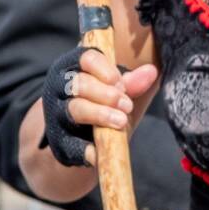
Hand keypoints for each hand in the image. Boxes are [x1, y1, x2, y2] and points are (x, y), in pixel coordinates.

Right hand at [40, 45, 158, 168]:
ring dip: (100, 114)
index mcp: (76, 66)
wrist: (83, 138)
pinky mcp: (58, 139)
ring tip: (121, 121)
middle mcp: (61, 87)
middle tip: (127, 105)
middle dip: (106, 94)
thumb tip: (152, 71)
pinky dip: (85, 148)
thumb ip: (132, 82)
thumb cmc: (105, 103)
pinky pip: (70, 143)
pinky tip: (98, 151)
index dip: (104, 69)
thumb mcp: (118, 90)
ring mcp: (57, 113)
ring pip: (75, 109)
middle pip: (80, 84)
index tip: (120, 82)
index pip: (86, 58)